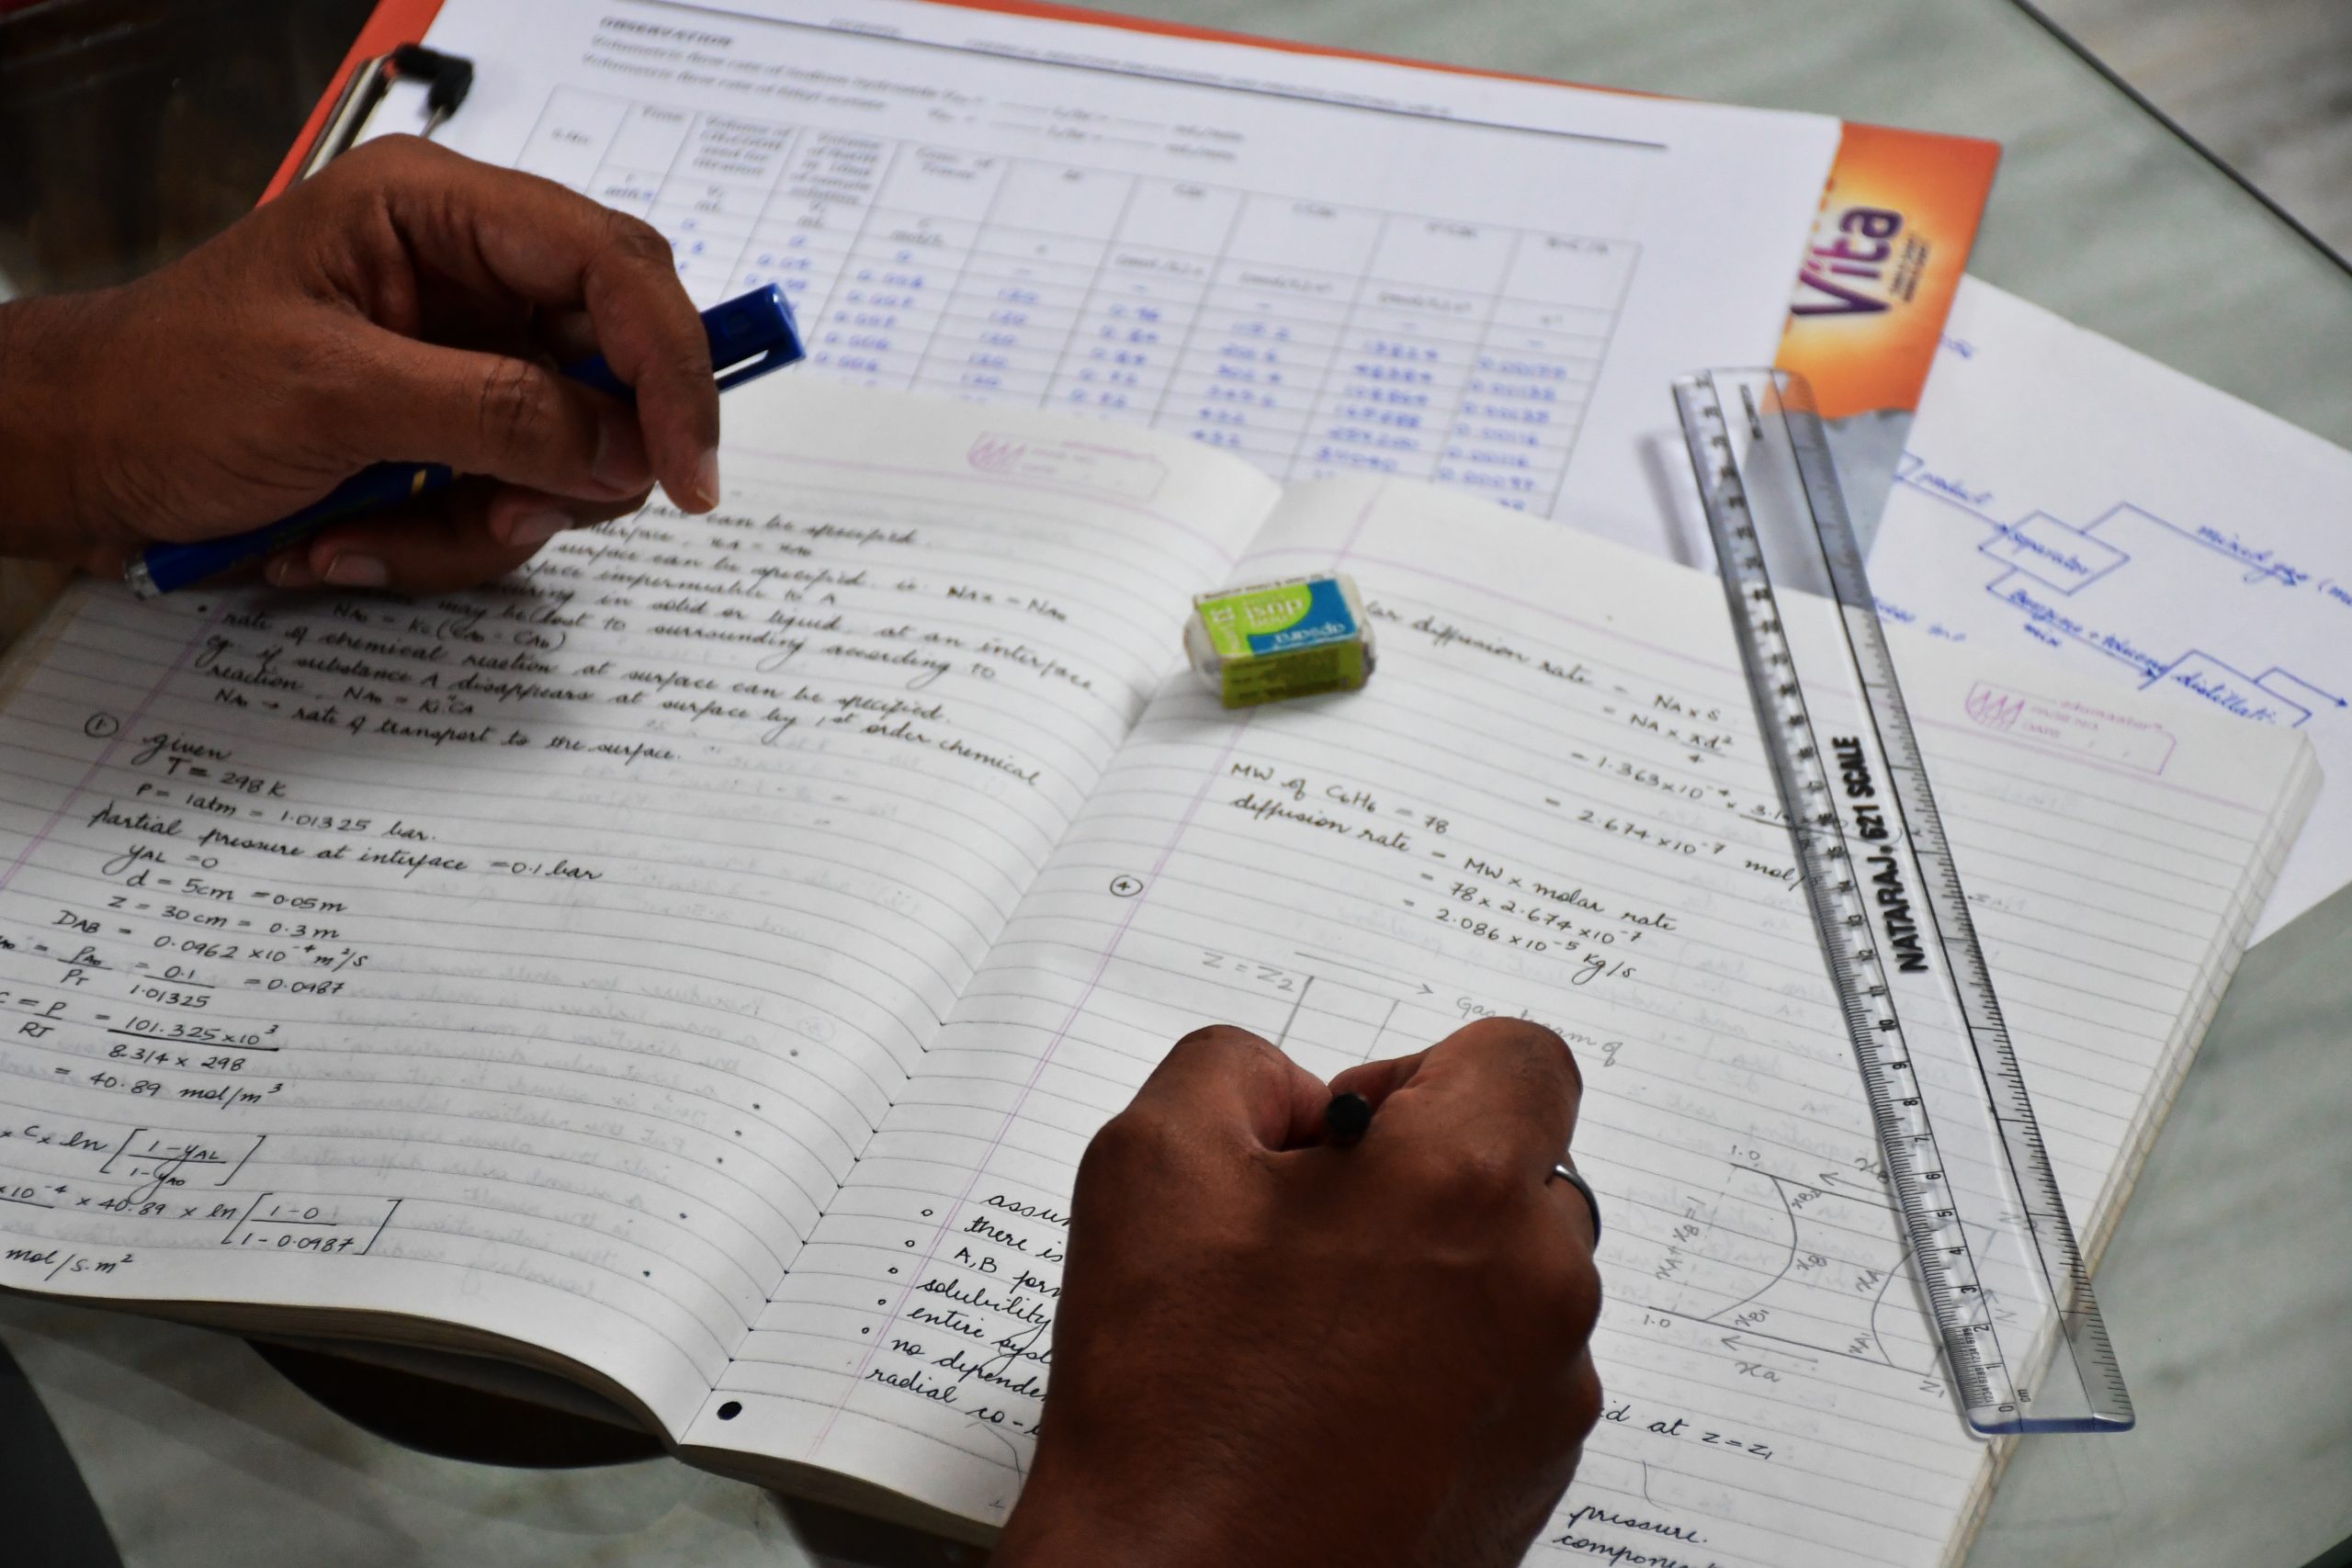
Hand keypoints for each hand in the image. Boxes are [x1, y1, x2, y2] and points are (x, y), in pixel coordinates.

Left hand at [0, 135, 719, 592]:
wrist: (81, 461)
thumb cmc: (166, 391)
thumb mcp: (332, 395)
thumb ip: (495, 414)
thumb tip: (625, 451)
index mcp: (438, 212)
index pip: (611, 267)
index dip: (669, 364)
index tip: (687, 469)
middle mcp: (469, 276)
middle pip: (613, 363)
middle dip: (573, 460)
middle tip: (513, 515)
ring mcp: (464, 361)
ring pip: (570, 454)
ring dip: (482, 520)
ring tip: (370, 533)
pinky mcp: (451, 432)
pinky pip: (512, 500)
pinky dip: (441, 541)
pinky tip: (346, 539)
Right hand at [995, 1019, 1601, 1567]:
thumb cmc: (1169, 1400)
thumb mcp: (1152, 1160)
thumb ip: (1236, 1068)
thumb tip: (1298, 1100)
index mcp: (1464, 1186)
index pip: (1522, 1059)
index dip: (1423, 1075)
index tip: (1347, 1140)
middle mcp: (1541, 1288)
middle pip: (1514, 1173)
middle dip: (1420, 1183)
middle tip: (1303, 1243)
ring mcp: (1550, 1396)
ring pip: (1510, 1281)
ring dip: (1431, 1282)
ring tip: (1305, 1344)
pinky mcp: (1537, 1480)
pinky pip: (1506, 1379)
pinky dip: (1437, 1376)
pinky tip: (1335, 1415)